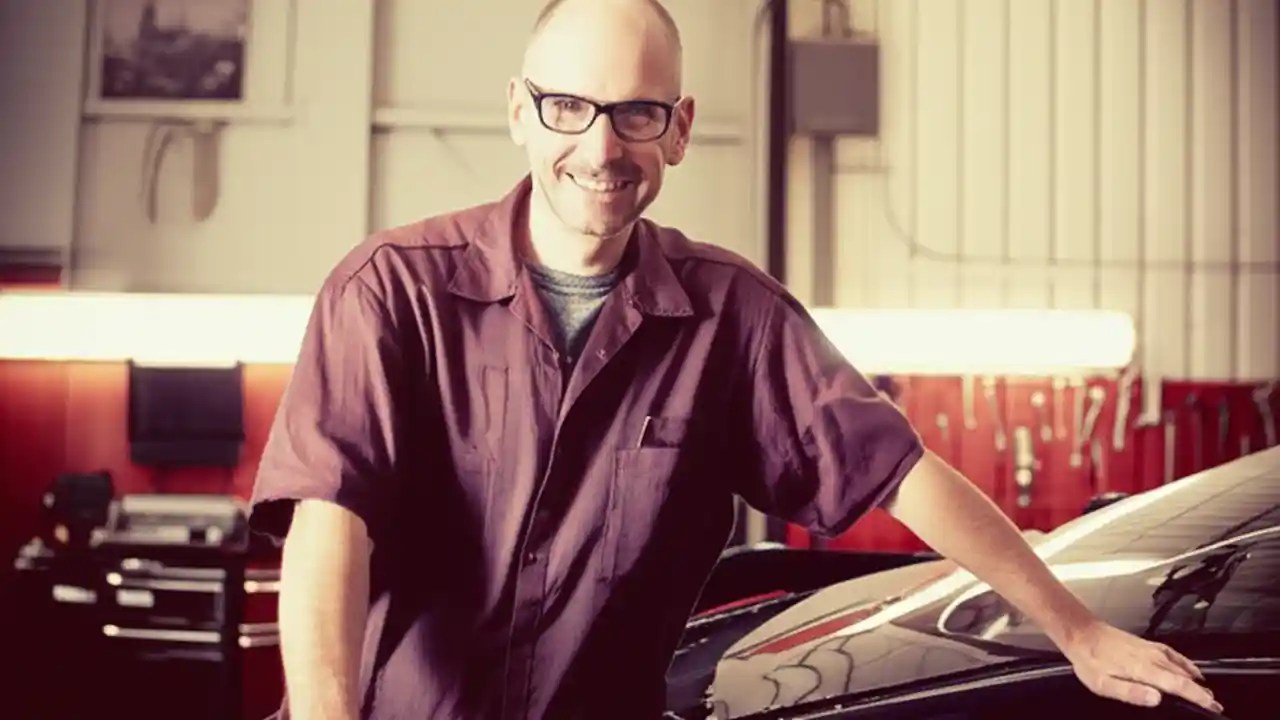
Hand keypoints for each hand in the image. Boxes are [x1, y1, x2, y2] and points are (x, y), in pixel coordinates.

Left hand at [1060, 620, 1222, 713]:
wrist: (1082, 634)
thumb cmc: (1090, 660)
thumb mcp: (1103, 684)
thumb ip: (1131, 692)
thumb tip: (1156, 699)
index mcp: (1143, 669)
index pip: (1178, 685)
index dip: (1198, 697)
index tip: (1213, 706)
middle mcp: (1152, 657)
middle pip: (1184, 677)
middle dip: (1201, 692)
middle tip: (1215, 706)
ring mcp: (1150, 649)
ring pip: (1181, 666)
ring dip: (1196, 680)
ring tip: (1207, 694)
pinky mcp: (1147, 645)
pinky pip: (1173, 654)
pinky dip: (1186, 663)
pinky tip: (1191, 669)